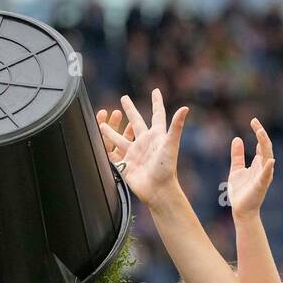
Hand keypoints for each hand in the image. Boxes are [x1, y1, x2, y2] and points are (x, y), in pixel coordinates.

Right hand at [97, 88, 189, 207]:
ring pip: (120, 137)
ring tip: (101, 119)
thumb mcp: (170, 145)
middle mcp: (145, 143)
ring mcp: (134, 153)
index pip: (157, 115)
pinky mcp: (126, 164)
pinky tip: (97, 139)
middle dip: (130, 110)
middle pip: (136, 122)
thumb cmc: (166, 168)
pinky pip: (113, 153)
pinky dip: (106, 146)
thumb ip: (176, 126)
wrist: (157, 191)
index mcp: (156, 136)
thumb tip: (185, 108)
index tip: (155, 91)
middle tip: (123, 98)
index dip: (156, 102)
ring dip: (111, 129)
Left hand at [227, 117, 274, 219]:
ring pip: (268, 157)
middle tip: (255, 122)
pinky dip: (268, 168)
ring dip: (264, 145)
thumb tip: (237, 138)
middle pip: (266, 147)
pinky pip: (266, 176)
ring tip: (260, 133)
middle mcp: (264, 168)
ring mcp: (264, 176)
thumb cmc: (240, 191)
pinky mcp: (261, 186)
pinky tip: (270, 161)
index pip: (262, 144)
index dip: (259, 132)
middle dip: (261, 135)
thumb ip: (237, 155)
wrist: (241, 210)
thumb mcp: (236, 169)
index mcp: (259, 164)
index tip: (253, 121)